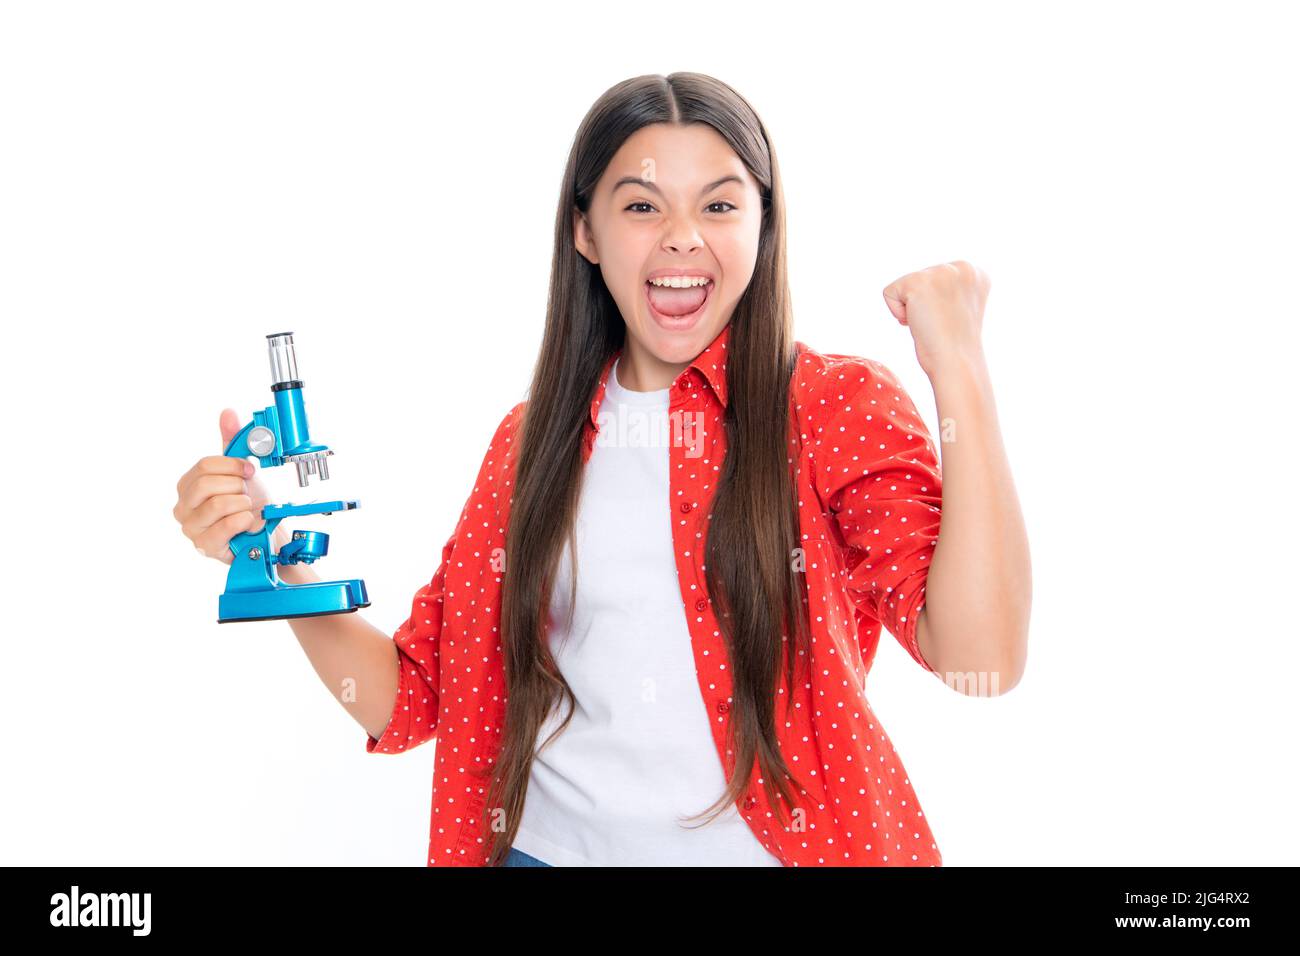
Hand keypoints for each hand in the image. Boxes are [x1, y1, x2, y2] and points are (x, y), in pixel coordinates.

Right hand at [173, 408, 290, 565]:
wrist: (262, 532)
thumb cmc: (246, 502)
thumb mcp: (240, 470)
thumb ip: (232, 441)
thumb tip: (227, 412)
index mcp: (187, 485)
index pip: (205, 466)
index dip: (233, 465)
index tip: (249, 470)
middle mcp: (183, 507)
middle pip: (208, 484)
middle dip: (237, 486)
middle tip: (248, 492)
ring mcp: (191, 528)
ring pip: (218, 505)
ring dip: (242, 504)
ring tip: (248, 508)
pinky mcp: (205, 546)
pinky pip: (225, 526)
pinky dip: (244, 521)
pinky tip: (248, 521)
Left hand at [881, 260, 990, 376]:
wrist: (957, 364)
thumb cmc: (955, 346)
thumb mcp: (959, 308)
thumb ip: (947, 290)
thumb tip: (926, 288)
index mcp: (975, 273)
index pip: (936, 280)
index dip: (936, 305)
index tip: (951, 320)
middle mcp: (962, 267)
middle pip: (919, 281)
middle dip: (923, 305)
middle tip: (940, 324)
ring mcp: (940, 272)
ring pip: (904, 287)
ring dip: (911, 310)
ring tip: (931, 323)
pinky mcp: (917, 282)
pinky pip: (889, 293)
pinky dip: (897, 313)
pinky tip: (918, 323)